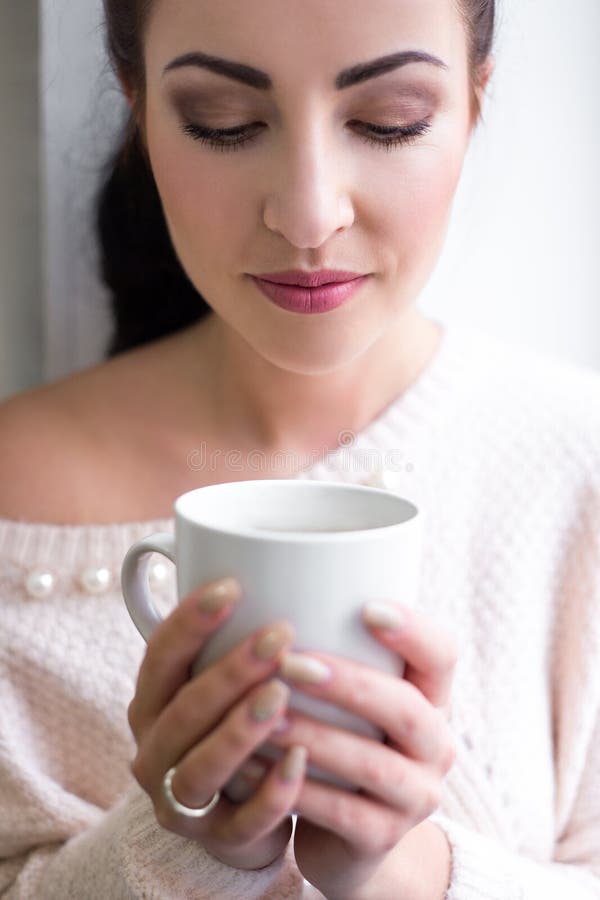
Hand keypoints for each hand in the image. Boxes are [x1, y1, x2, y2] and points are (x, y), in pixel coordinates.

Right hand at [127, 577, 307, 869]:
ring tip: (281, 695)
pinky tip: (302, 761)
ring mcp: (182, 802)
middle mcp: (155, 752)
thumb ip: (232, 636)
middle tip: (280, 634)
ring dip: (239, 731)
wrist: (239, 813)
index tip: (233, 584)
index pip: (160, 657)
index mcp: (151, 703)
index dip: (190, 620)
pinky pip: (243, 822)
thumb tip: (283, 560)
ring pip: (201, 770)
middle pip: (183, 712)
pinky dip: (272, 795)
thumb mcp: (219, 682)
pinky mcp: (219, 841)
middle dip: (229, 671)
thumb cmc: (233, 724)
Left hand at [267, 600, 458, 897]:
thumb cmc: (344, 738)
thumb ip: (337, 648)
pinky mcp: (382, 838)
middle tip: (291, 661)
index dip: (413, 631)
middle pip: (405, 708)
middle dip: (348, 683)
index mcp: (431, 697)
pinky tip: (258, 766)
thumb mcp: (355, 695)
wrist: (350, 833)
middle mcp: (435, 745)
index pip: (443, 655)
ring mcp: (415, 796)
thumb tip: (275, 576)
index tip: (368, 606)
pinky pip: (340, 813)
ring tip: (267, 712)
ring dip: (315, 734)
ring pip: (371, 764)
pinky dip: (296, 787)